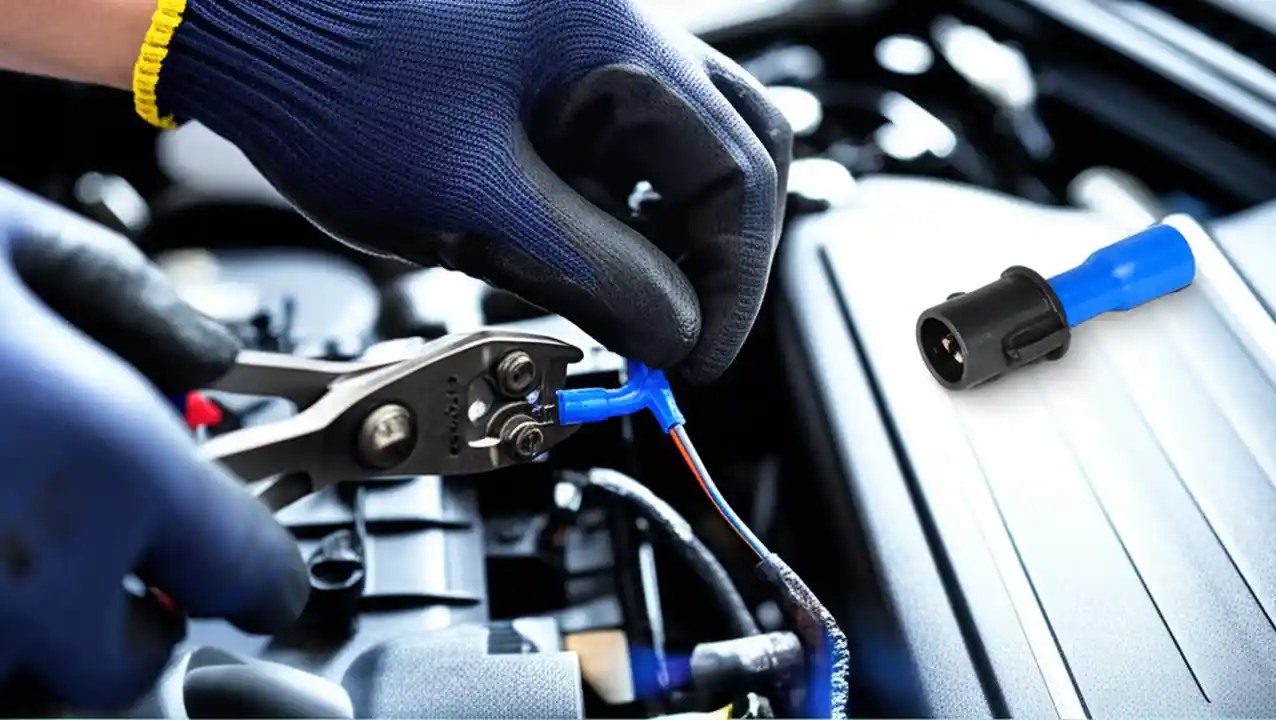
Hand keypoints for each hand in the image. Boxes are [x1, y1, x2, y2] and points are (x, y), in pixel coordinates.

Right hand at [0, 183, 306, 708]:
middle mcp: (30, 559)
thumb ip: (131, 304)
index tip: (260, 573)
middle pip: (129, 661)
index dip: (265, 574)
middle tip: (118, 554)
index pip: (244, 572)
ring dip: (33, 624)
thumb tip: (204, 355)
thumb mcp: (11, 239)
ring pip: (20, 676)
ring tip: (6, 529)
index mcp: (108, 462)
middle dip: (138, 618)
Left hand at [151, 0, 791, 381]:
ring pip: (680, 154)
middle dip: (721, 253)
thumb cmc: (334, 86)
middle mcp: (615, 36)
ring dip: (674, 236)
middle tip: (687, 328)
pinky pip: (620, 152)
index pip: (736, 174)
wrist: (247, 30)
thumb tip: (676, 331)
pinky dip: (625, 213)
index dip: (734, 280)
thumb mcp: (476, 210)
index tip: (699, 354)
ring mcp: (584, 56)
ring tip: (638, 305)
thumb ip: (597, 275)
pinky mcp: (550, 82)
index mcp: (614, 44)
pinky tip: (596, 258)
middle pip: (737, 150)